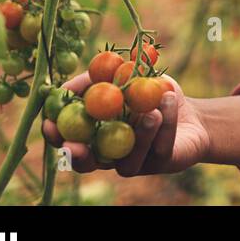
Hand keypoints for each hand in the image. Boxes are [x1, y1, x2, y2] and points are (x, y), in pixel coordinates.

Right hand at [41, 72, 211, 175]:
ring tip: (150, 112)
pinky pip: (158, 147)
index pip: (68, 142)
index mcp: (96, 136)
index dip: (56, 136)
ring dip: (138, 134)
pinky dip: (166, 122)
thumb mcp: (123, 77)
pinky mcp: (161, 162)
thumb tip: (63, 87)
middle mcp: (111, 155)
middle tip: (76, 145)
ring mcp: (135, 161)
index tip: (48, 125)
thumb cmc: (151, 94)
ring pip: (127, 159)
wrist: (191, 112)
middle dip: (78, 156)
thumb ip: (95, 81)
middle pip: (88, 164)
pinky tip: (168, 101)